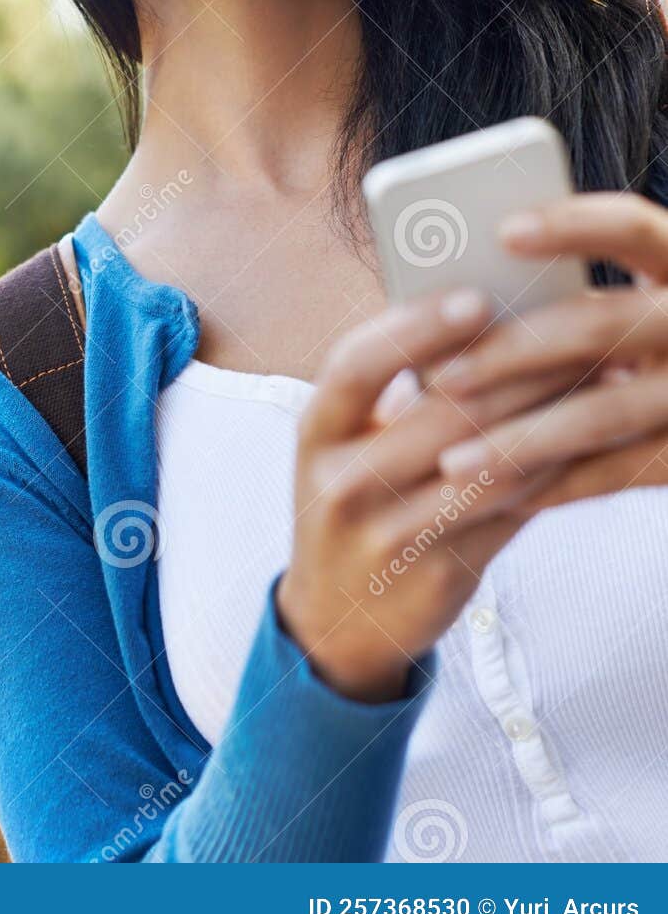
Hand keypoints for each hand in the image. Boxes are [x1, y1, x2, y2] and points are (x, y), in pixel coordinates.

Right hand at [277, 287, 564, 703]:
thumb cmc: (353, 498)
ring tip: (600, 377)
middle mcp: (341, 482)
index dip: (415, 328)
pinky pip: (510, 510)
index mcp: (314, 431)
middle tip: (577, 329)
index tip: (476, 298)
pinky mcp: (437, 573)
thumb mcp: (343, 440)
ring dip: (553, 416)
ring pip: (488, 464)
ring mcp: (388, 533)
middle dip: (520, 366)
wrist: (336, 616)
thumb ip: (395, 387)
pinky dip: (557, 470)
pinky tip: (589, 440)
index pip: (357, 365)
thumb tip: (484, 316)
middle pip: (441, 413)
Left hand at [429, 191, 667, 512]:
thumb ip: (564, 299)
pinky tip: (498, 494)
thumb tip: (447, 304)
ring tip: (449, 462)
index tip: (503, 231)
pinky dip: (556, 483)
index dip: (574, 227)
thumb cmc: (632, 346)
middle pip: (600, 326)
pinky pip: (621, 471)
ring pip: (604, 412)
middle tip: (438, 377)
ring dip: (519, 438)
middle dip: (510, 353)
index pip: (634, 228)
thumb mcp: (625, 309)